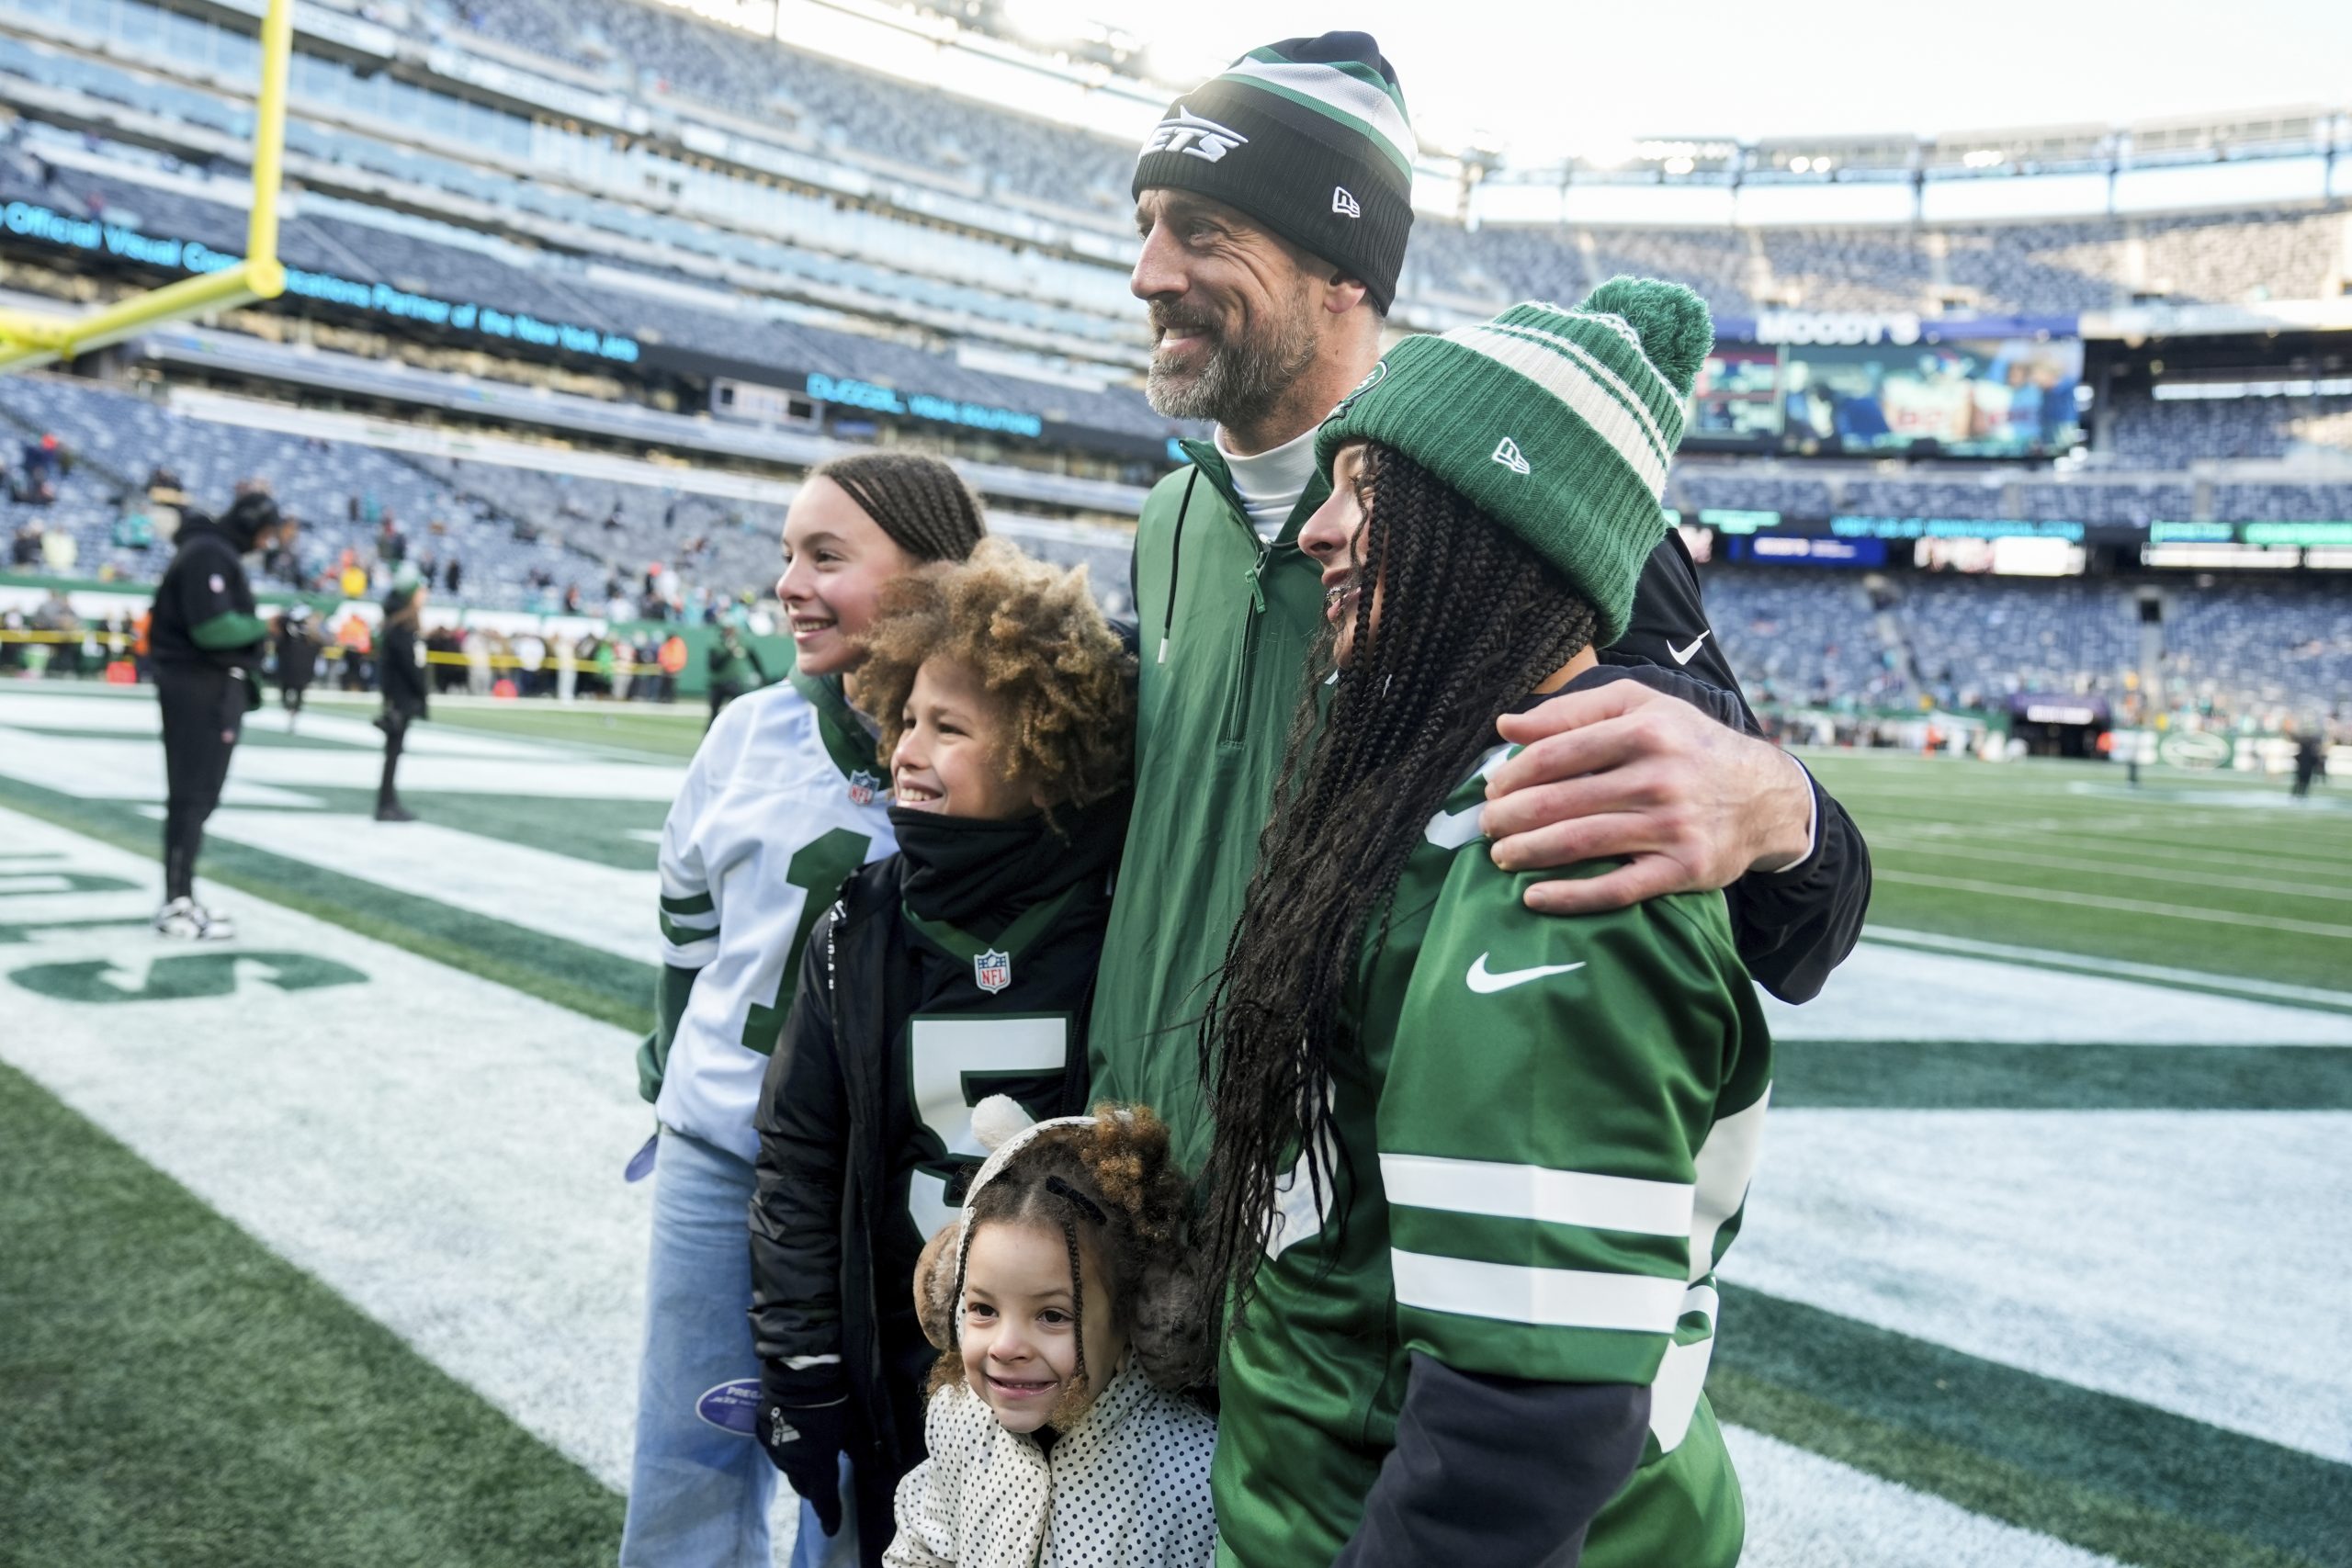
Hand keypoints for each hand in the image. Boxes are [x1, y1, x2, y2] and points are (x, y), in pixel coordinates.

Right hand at [757, 1370, 847, 1535]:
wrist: (798, 1376)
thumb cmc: (832, 1403)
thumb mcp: (852, 1429)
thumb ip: (862, 1453)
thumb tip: (875, 1472)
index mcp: (816, 1467)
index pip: (824, 1499)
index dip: (830, 1515)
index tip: (832, 1529)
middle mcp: (792, 1465)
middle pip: (805, 1486)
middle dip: (815, 1490)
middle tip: (825, 1489)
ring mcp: (775, 1450)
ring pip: (790, 1469)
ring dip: (801, 1469)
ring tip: (812, 1461)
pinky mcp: (763, 1434)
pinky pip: (778, 1451)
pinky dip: (789, 1451)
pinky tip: (796, 1440)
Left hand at [1479, 681, 1812, 915]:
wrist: (1765, 797)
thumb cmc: (1689, 745)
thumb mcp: (1641, 707)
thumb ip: (1572, 711)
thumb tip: (1505, 726)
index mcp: (1643, 730)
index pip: (1555, 754)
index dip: (1512, 775)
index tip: (1491, 789)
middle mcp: (1658, 777)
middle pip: (1559, 801)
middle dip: (1509, 817)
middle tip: (1486, 827)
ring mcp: (1672, 826)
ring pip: (1579, 842)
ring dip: (1527, 853)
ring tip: (1500, 856)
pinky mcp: (1684, 869)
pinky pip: (1616, 889)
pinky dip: (1569, 897)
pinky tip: (1534, 897)